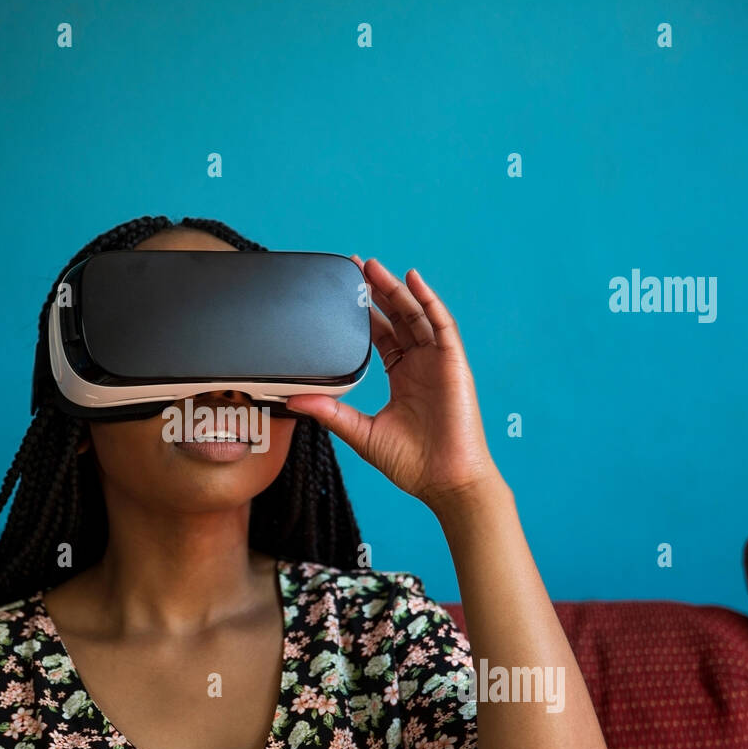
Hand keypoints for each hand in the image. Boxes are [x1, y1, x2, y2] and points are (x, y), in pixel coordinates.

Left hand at [285, 255, 502, 514]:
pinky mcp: (454, 364)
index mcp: (400, 378)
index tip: (344, 292)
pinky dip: (428, 300)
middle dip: (377, 292)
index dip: (364, 313)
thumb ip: (330, 413)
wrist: (445, 481)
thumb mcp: (361, 433)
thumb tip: (293, 402)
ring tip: (374, 267)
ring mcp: (438, 362)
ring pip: (416, 315)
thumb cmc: (411, 464)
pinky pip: (443, 325)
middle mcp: (419, 365)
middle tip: (355, 267)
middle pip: (397, 318)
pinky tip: (413, 281)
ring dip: (397, 289)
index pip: (380, 336)